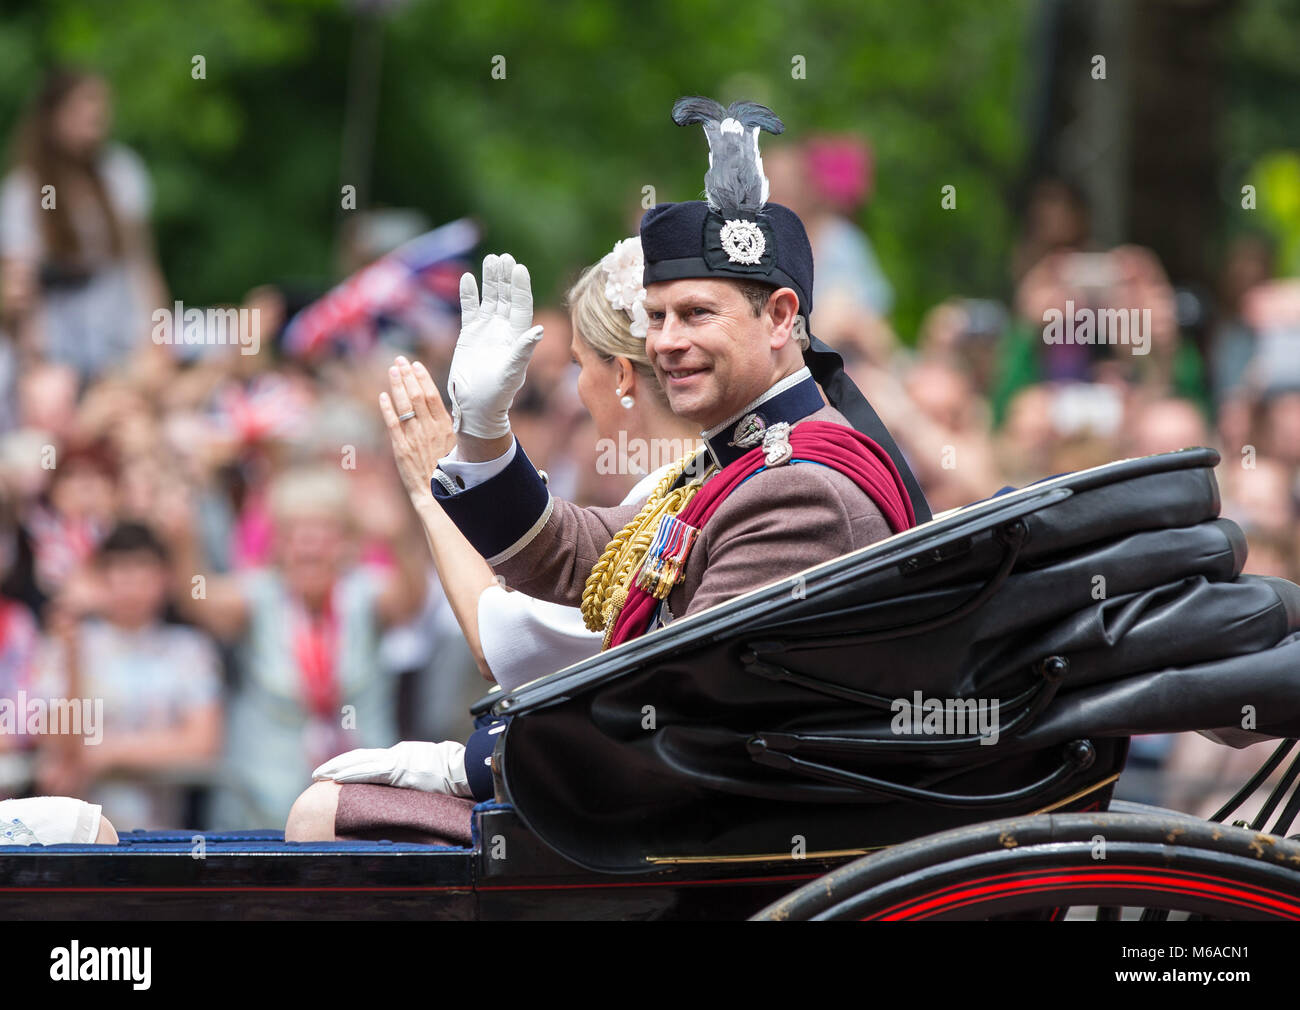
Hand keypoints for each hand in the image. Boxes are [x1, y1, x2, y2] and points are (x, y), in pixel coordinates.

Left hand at [312, 740, 471, 796]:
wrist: (463, 768)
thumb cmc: (451, 771)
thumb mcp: (426, 770)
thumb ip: (410, 775)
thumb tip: (402, 786)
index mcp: (401, 756)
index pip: (369, 759)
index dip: (349, 764)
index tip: (333, 772)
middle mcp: (395, 754)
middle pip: (359, 757)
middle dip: (336, 765)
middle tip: (316, 774)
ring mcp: (396, 761)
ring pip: (359, 762)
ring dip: (337, 769)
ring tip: (319, 776)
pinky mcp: (399, 770)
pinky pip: (370, 771)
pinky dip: (351, 773)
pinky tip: (337, 779)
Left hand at [379, 356, 454, 503]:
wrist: (436, 494)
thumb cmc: (446, 471)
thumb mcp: (453, 445)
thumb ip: (444, 426)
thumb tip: (440, 408)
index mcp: (445, 428)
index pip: (433, 396)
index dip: (423, 378)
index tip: (416, 365)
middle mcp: (430, 429)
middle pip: (417, 396)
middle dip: (408, 376)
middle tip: (400, 361)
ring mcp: (415, 438)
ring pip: (405, 405)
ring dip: (397, 385)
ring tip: (392, 370)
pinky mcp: (401, 448)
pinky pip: (393, 423)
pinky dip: (387, 408)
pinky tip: (383, 395)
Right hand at [448, 253, 543, 438]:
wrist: (475, 406)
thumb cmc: (497, 394)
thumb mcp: (512, 372)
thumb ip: (523, 350)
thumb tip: (539, 330)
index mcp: (518, 337)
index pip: (521, 306)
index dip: (520, 287)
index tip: (519, 268)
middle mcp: (504, 330)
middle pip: (507, 297)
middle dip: (505, 277)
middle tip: (504, 257)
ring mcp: (487, 330)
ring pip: (490, 298)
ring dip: (490, 280)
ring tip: (491, 259)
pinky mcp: (470, 333)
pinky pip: (470, 308)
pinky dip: (469, 293)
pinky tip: (468, 277)